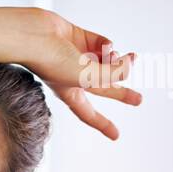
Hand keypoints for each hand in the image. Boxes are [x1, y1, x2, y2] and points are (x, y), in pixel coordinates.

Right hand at [19, 7, 141, 139]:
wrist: (34, 36)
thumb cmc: (52, 62)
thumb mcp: (87, 76)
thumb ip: (113, 73)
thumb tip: (130, 64)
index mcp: (72, 94)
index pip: (91, 114)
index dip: (104, 125)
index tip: (116, 135)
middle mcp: (74, 78)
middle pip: (104, 88)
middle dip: (122, 93)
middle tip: (138, 99)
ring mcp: (76, 57)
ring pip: (106, 61)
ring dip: (117, 59)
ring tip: (123, 56)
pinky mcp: (77, 38)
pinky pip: (100, 42)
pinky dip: (106, 43)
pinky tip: (106, 45)